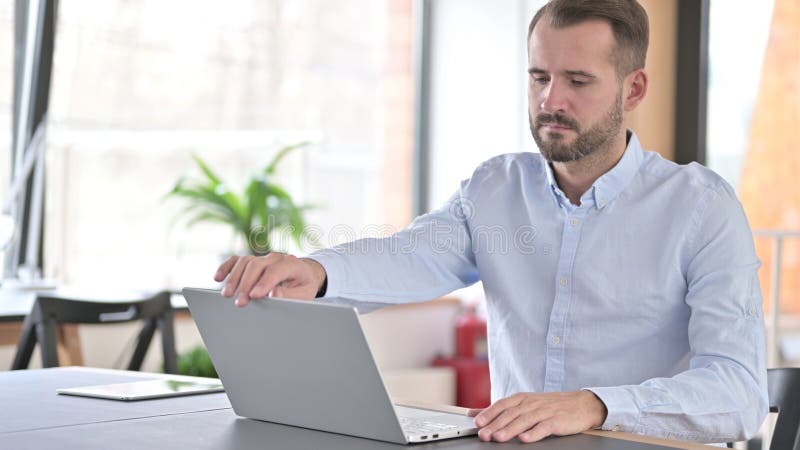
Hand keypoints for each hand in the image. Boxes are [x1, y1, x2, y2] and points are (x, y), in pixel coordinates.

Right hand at [214, 253, 326, 306]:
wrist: (304, 273)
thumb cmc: (304, 285)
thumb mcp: (305, 294)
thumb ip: (291, 295)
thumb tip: (274, 295)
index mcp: (291, 264)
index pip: (275, 271)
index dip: (264, 283)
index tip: (254, 296)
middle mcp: (276, 257)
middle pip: (256, 265)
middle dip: (246, 284)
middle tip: (240, 302)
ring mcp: (263, 258)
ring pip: (245, 262)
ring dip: (234, 278)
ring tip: (227, 295)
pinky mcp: (253, 261)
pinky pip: (237, 260)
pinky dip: (226, 267)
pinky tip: (218, 278)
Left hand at [473, 390, 606, 442]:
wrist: (581, 404)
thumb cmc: (551, 405)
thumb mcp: (526, 403)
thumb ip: (502, 409)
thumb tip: (475, 413)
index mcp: (522, 399)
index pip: (502, 405)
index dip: (489, 413)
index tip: (477, 422)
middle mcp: (531, 403)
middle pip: (510, 414)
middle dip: (495, 424)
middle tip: (484, 434)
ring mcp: (544, 411)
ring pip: (524, 420)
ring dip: (510, 430)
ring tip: (499, 438)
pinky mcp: (557, 421)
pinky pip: (544, 427)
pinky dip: (534, 433)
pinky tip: (525, 439)